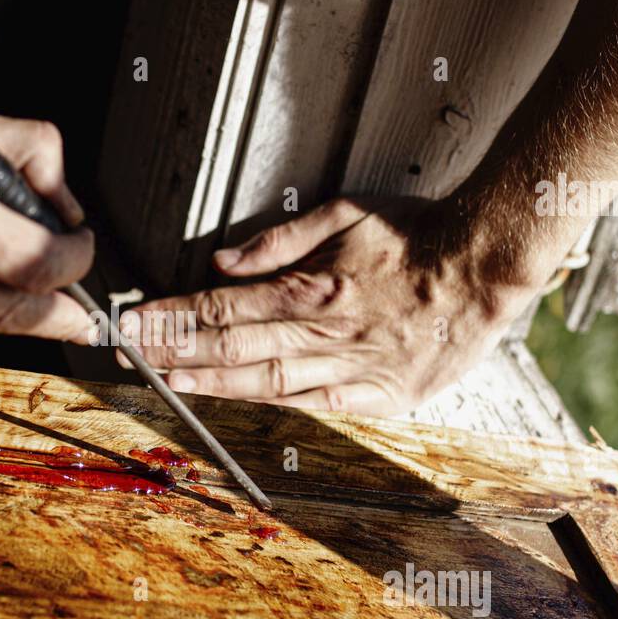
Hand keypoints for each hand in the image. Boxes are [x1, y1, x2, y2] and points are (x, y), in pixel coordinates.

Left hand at [120, 196, 540, 415]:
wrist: (485, 267)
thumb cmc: (416, 234)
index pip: (225, 306)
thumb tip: (223, 263)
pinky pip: (315, 405)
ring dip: (212, 383)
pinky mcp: (379, 394)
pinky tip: (238, 406)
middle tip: (132, 356)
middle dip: (176, 351)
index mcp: (312, 287)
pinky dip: (273, 406)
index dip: (176, 318)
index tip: (138, 323)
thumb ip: (280, 241)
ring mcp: (351, 368)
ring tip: (169, 384)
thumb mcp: (345, 212)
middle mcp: (324, 332)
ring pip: (266, 380)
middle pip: (234, 345)